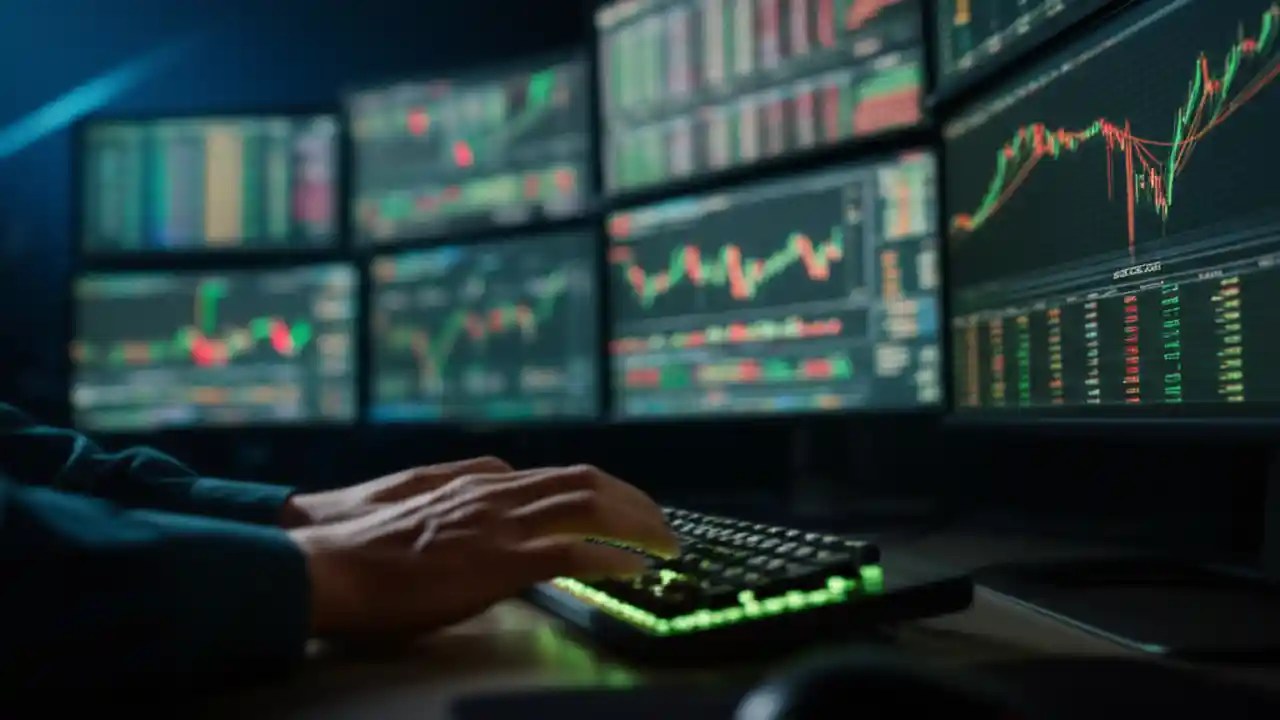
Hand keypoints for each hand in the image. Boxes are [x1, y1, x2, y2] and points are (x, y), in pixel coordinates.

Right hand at [288, 464, 678, 636]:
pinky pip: (571, 553)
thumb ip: (457, 485)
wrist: (321, 561)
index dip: (601, 490)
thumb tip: (491, 479)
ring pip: (587, 505)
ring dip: (637, 524)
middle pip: (585, 481)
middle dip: (633, 501)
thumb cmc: (353, 537)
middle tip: (662, 525)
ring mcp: (498, 524)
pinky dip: (611, 558)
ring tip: (666, 544)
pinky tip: (636, 569)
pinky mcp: (497, 561)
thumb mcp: (410, 492)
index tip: (625, 506)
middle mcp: (494, 491)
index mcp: (476, 480)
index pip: (557, 475)